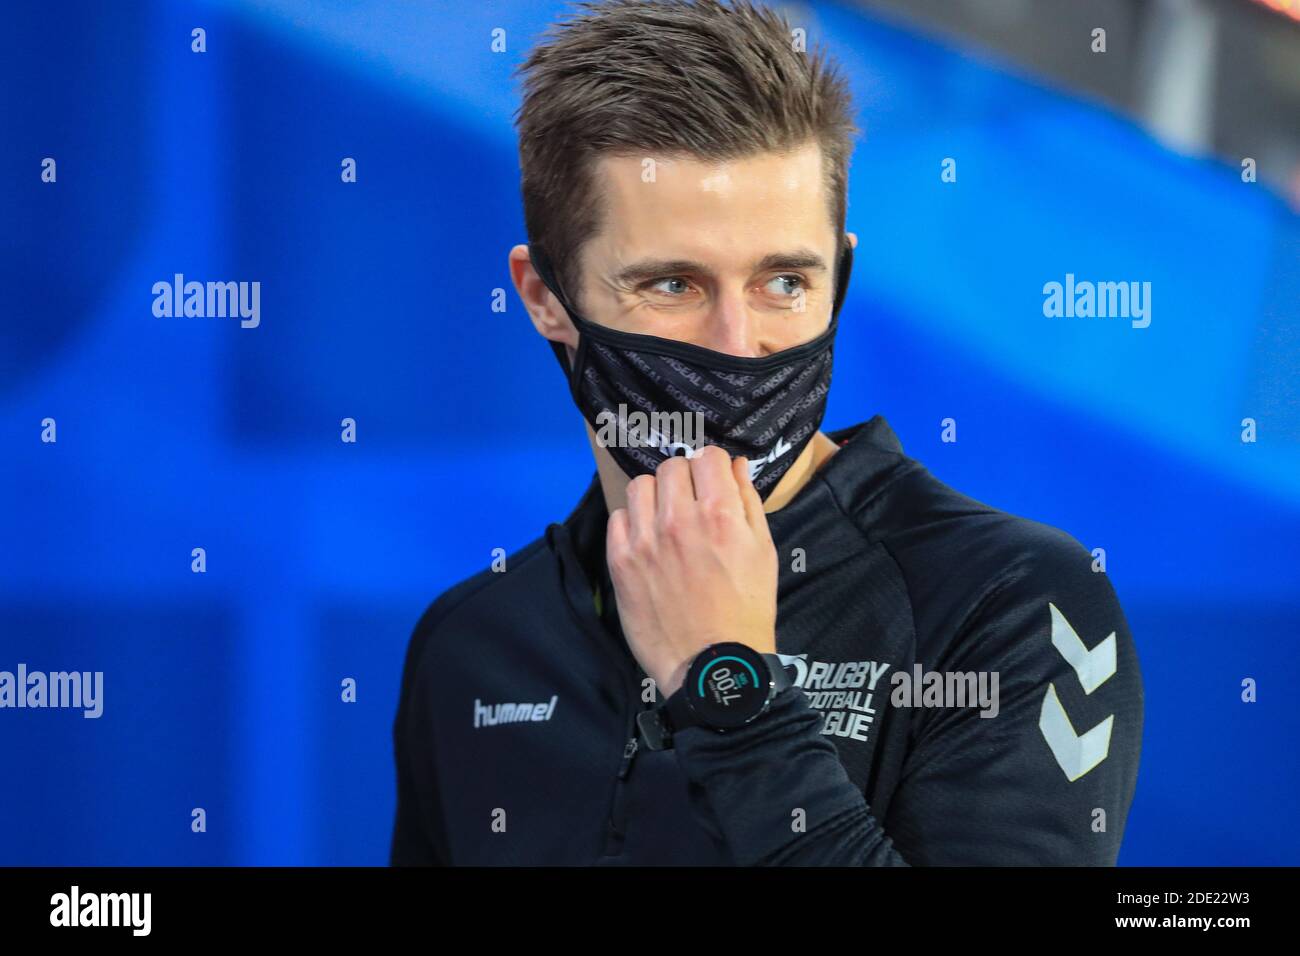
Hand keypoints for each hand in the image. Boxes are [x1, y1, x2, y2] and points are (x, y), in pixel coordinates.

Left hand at [606, 444, 778, 699]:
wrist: (713, 663)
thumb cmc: (747, 609)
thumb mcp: (763, 551)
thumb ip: (748, 501)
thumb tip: (734, 465)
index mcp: (720, 513)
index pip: (707, 457)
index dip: (713, 467)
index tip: (713, 482)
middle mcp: (679, 519)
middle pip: (672, 467)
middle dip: (685, 479)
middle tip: (691, 504)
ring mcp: (645, 540)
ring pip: (641, 487)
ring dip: (655, 497)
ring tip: (665, 520)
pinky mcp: (621, 562)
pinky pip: (618, 518)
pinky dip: (633, 523)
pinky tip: (647, 543)